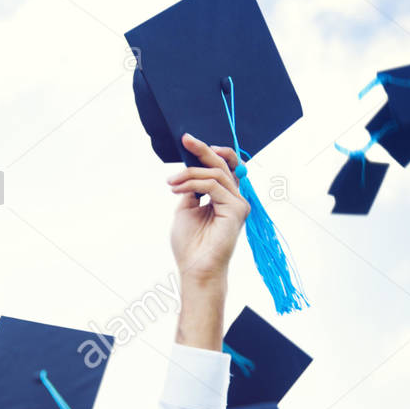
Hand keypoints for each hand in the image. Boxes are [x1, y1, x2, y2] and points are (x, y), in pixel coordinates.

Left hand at [168, 135, 248, 285]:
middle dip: (203, 150)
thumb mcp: (185, 210)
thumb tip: (188, 173)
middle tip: (186, 140)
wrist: (195, 268)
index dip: (207, 153)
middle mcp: (235, 198)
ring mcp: (238, 203)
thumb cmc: (190, 245)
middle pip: (223, 164)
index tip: (187, 142)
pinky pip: (214, 186)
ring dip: (190, 174)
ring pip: (215, 174)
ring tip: (171, 182)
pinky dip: (193, 184)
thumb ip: (191, 190)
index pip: (221, 168)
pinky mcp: (237, 209)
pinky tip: (177, 189)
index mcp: (224, 198)